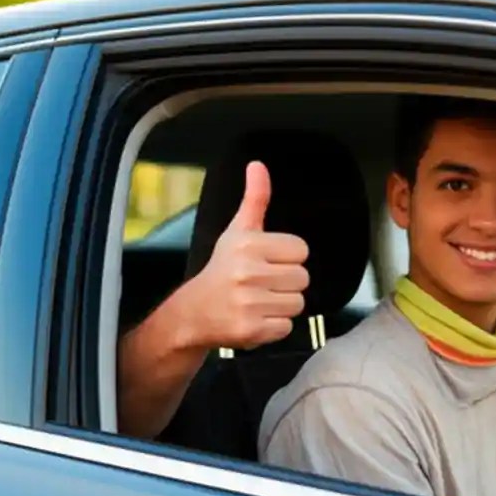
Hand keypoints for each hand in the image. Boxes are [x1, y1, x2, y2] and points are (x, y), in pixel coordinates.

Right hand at [175, 161, 309, 349]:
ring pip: (297, 303)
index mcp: (248, 244)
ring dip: (282, 305)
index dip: (287, 257)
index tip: (266, 262)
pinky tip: (255, 317)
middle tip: (262, 284)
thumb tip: (258, 166)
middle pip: (303, 278)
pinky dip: (274, 327)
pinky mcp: (251, 330)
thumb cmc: (222, 269)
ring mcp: (249, 303)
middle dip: (286, 282)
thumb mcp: (237, 231)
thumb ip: (255, 199)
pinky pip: (287, 327)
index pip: (300, 250)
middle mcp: (247, 272)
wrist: (193, 312)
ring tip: (258, 300)